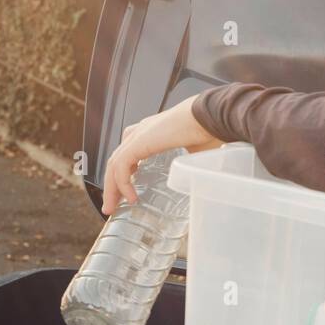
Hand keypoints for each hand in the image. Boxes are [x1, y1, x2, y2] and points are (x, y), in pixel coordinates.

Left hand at [100, 95, 222, 214]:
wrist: (212, 116)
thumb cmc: (211, 130)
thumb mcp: (196, 154)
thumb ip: (189, 166)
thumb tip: (196, 182)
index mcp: (152, 131)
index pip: (128, 153)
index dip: (124, 173)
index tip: (128, 191)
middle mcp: (141, 131)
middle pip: (117, 161)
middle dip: (112, 185)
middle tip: (113, 205)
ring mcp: (138, 135)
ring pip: (114, 165)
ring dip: (112, 188)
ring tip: (114, 208)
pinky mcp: (138, 141)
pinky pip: (121, 166)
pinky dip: (123, 184)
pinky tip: (131, 198)